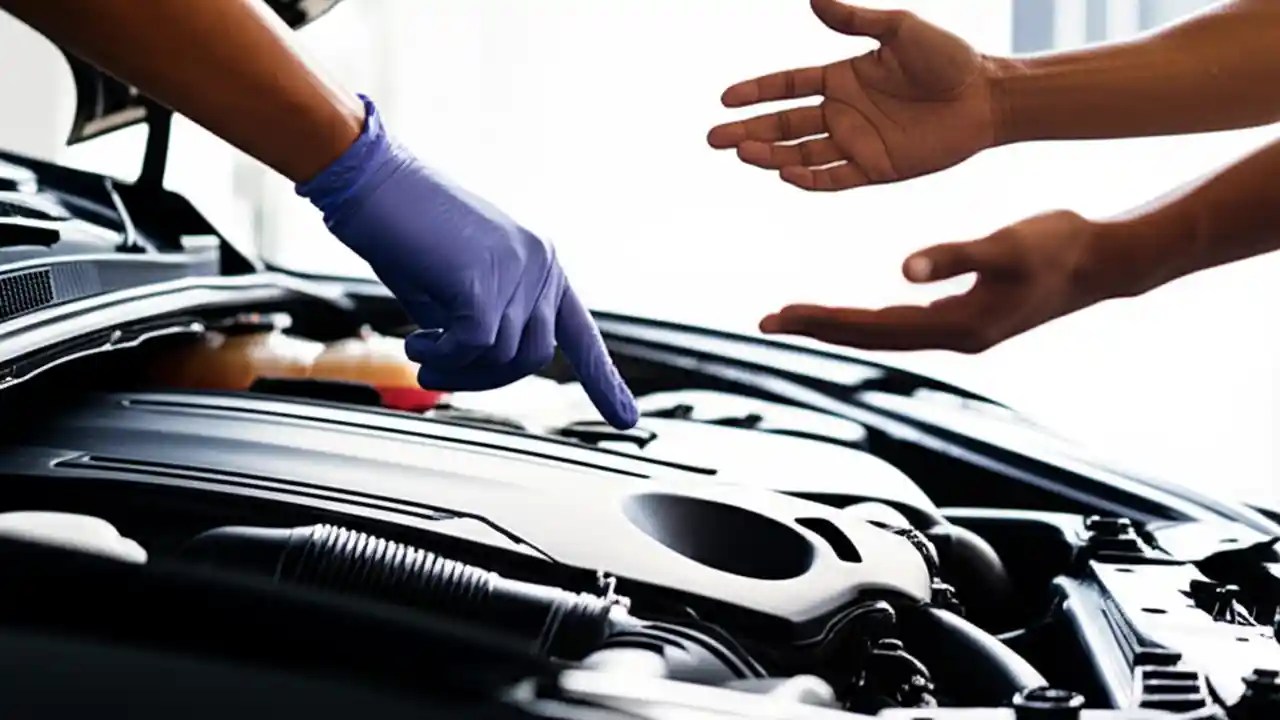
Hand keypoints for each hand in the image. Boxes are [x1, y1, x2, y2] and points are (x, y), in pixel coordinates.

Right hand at [298, 96, 637, 428]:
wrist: (370, 181)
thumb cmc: (405, 232)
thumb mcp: (457, 289)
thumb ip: (484, 324)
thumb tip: (482, 371)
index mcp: (541, 265)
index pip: (580, 332)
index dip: (602, 380)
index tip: (625, 419)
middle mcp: (540, 264)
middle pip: (534, 357)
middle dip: (483, 379)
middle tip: (437, 372)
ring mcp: (517, 269)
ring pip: (504, 356)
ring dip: (457, 370)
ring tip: (422, 356)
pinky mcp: (485, 278)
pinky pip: (475, 346)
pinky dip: (442, 356)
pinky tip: (416, 342)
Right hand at [708, 0, 1000, 190]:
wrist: (987, 97)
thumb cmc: (948, 58)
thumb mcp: (899, 30)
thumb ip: (854, 20)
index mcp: (843, 77)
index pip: (788, 86)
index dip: (756, 92)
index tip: (725, 99)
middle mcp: (844, 111)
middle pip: (784, 124)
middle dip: (748, 132)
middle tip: (714, 139)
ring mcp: (857, 142)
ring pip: (801, 153)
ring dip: (770, 155)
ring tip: (742, 153)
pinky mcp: (876, 169)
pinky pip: (834, 178)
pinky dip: (808, 179)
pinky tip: (785, 174)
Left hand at [760, 211, 1107, 351]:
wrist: (1105, 263)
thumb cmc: (1060, 248)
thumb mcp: (1006, 245)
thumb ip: (954, 256)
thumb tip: (904, 270)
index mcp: (956, 326)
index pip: (871, 327)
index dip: (823, 321)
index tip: (780, 316)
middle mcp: (953, 338)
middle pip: (869, 338)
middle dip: (817, 328)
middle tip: (768, 321)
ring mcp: (961, 331)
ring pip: (884, 334)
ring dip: (840, 327)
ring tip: (799, 319)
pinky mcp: (969, 318)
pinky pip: (904, 324)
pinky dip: (871, 322)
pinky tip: (857, 316)